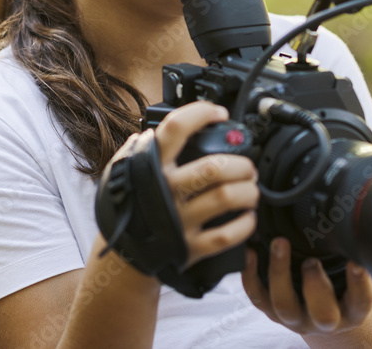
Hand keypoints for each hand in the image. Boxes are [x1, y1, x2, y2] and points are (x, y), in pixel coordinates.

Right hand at [117, 102, 258, 267]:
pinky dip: (245, 224)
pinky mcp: (190, 247)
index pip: (176, 128)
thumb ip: (136, 151)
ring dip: (248, 191)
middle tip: (247, 167)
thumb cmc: (128, 209)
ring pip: (226, 197)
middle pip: (213, 167)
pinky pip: (226, 235)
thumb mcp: (121, 174)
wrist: (121, 257)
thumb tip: (150, 132)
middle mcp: (165, 191)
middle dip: (240, 164)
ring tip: (251, 189)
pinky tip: (247, 217)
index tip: (220, 113)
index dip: (202, 113)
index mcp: (150, 166)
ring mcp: (179, 220)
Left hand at [241, 237, 371, 336]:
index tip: (355, 261)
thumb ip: (363, 252)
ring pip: (284, 305)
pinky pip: (257, 297)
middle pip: (321, 313)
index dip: (359, 283)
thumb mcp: (357, 269)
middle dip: (315, 287)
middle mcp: (325, 318)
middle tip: (312, 261)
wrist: (327, 308)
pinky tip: (250, 251)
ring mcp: (296, 317)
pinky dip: (250, 274)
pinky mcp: (272, 310)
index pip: (360, 301)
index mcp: (352, 310)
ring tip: (279, 244)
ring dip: (280, 273)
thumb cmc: (345, 283)